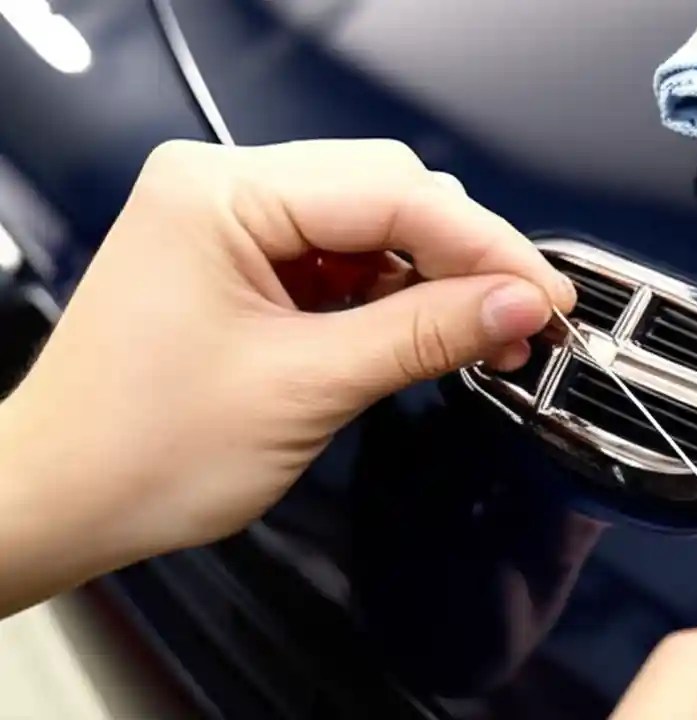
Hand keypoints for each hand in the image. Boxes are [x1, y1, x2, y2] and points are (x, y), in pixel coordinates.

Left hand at [0, 139, 574, 613]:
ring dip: (436, 279)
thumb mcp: (306, 387)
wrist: (63, 500)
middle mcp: (222, 189)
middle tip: (526, 316)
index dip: (483, 244)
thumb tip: (519, 303)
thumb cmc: (139, 449)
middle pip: (387, 194)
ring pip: (374, 226)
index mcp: (219, 194)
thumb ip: (424, 334)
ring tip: (487, 334)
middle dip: (465, 257)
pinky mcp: (245, 262)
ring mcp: (232, 224)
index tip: (546, 293)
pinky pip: (344, 259)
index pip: (390, 193)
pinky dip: (396, 296)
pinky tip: (432, 331)